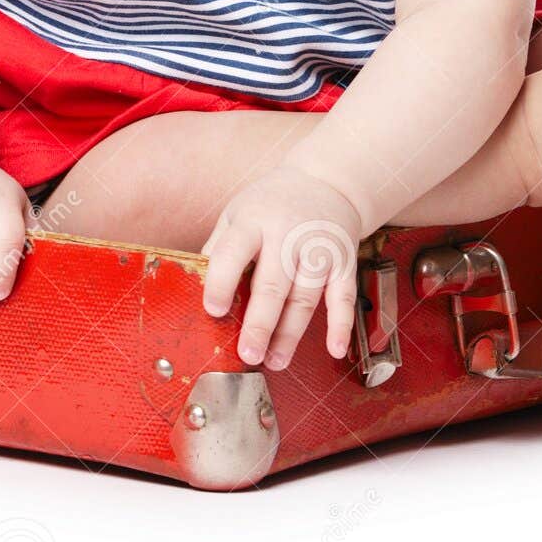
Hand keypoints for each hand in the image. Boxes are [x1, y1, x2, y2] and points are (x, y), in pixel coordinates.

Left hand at [199, 163, 363, 370]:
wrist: (327, 181)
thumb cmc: (272, 203)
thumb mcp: (238, 212)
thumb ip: (219, 247)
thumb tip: (197, 289)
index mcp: (253, 221)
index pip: (234, 252)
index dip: (222, 283)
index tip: (213, 311)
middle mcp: (287, 234)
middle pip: (272, 284)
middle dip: (259, 323)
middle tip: (247, 354)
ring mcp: (318, 249)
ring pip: (305, 297)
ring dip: (290, 334)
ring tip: (275, 361)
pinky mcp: (344, 261)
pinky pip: (344, 297)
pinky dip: (341, 325)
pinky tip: (334, 350)